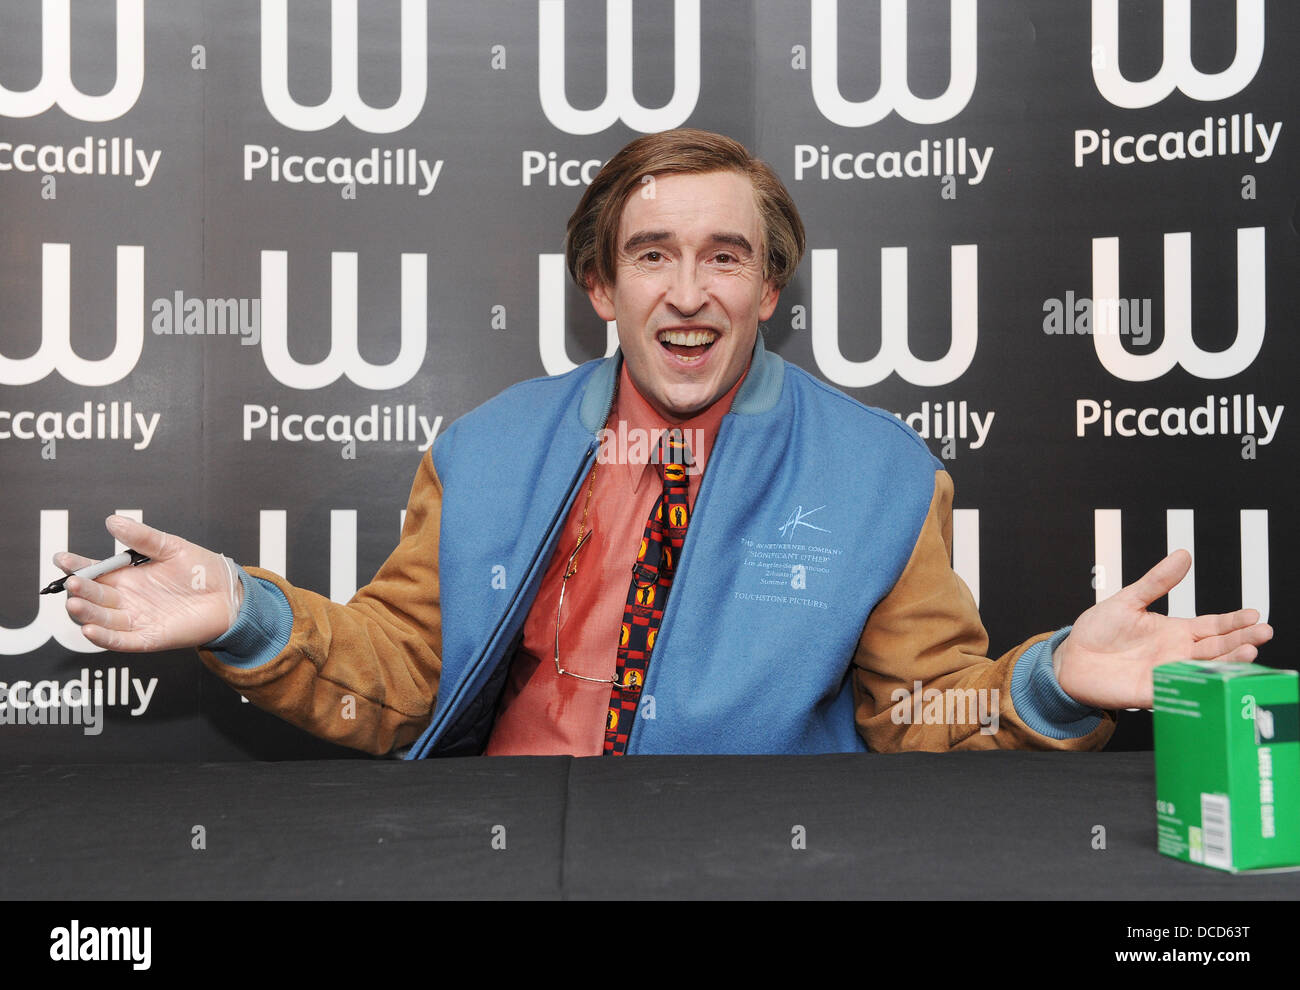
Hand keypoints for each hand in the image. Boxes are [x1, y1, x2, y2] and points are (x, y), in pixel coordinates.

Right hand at [58, 515, 244, 652]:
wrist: (230, 594)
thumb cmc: (202, 571)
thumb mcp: (172, 547)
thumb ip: (143, 538)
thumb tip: (112, 520)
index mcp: (127, 576)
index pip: (94, 572)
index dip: (76, 566)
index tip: (61, 558)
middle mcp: (126, 599)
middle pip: (94, 596)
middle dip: (80, 590)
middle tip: (72, 582)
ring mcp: (135, 619)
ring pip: (102, 619)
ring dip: (86, 613)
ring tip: (75, 603)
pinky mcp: (148, 638)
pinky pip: (121, 641)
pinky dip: (104, 638)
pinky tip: (89, 630)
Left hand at [1053, 550, 1272, 709]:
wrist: (1071, 659)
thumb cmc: (1099, 630)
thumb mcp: (1128, 600)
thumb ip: (1156, 581)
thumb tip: (1184, 554)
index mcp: (1175, 631)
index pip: (1213, 626)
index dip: (1234, 621)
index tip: (1255, 614)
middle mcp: (1177, 653)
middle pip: (1217, 647)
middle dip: (1241, 640)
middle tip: (1263, 633)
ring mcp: (1167, 673)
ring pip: (1204, 669)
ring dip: (1227, 662)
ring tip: (1248, 652)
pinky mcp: (1152, 692)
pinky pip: (1180, 691)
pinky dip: (1197, 686)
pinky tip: (1213, 680)